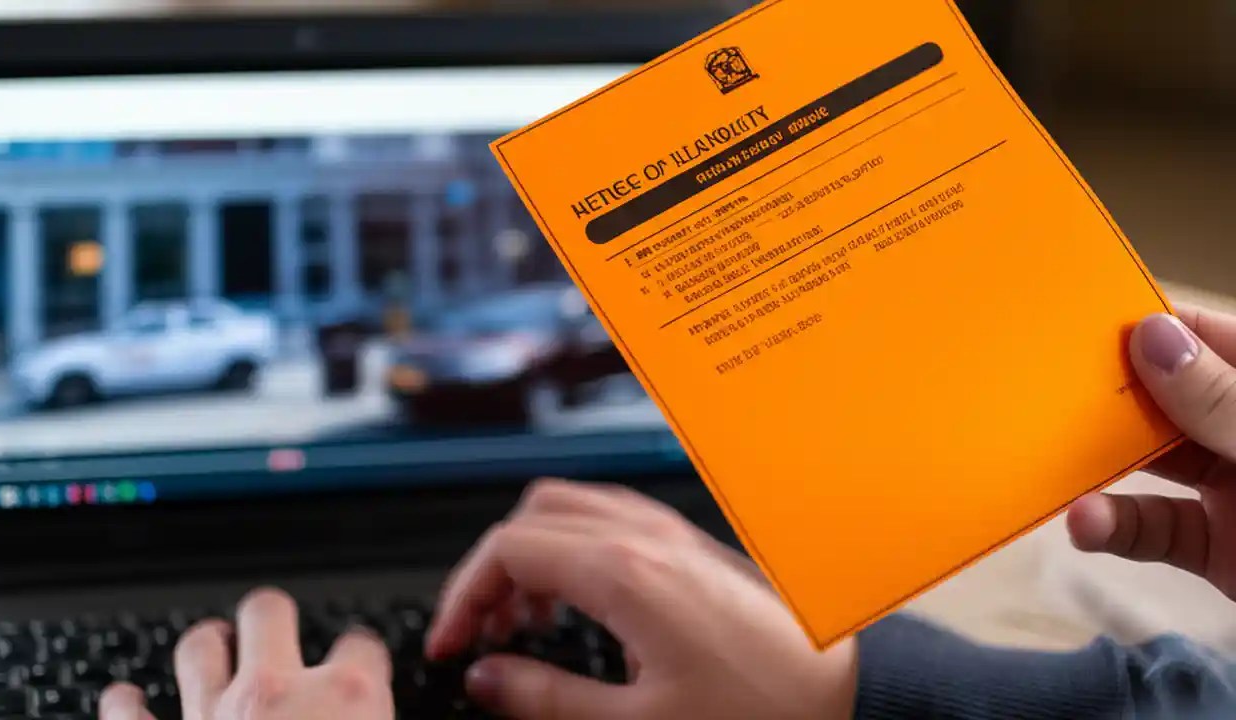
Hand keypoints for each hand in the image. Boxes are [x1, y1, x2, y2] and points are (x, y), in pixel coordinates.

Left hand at [98, 588, 393, 719]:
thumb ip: (378, 717)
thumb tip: (380, 713)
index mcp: (346, 697)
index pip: (361, 646)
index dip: (359, 657)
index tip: (358, 670)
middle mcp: (276, 693)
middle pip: (268, 613)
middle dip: (271, 620)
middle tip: (275, 636)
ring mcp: (212, 716)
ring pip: (198, 648)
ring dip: (206, 648)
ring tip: (212, 650)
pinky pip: (129, 713)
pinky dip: (125, 705)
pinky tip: (124, 699)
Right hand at [425, 478, 856, 719]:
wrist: (843, 693)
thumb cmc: (760, 709)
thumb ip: (546, 697)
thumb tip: (487, 677)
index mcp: (625, 572)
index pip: (507, 549)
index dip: (462, 595)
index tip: (449, 643)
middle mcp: (646, 537)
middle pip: (531, 516)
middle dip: (490, 569)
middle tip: (479, 632)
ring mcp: (671, 535)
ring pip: (570, 510)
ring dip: (531, 555)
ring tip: (523, 620)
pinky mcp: (690, 548)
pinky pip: (609, 520)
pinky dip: (572, 550)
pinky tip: (578, 601)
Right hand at [1068, 303, 1235, 598]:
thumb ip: (1221, 403)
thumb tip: (1151, 336)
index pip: (1217, 338)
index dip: (1157, 327)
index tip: (1087, 323)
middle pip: (1175, 400)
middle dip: (1116, 399)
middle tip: (1052, 394)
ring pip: (1155, 466)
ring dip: (1104, 469)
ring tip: (1059, 464)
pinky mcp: (1217, 550)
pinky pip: (1153, 529)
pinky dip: (1113, 528)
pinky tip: (1084, 525)